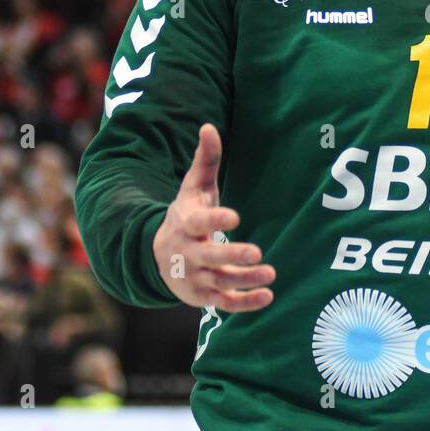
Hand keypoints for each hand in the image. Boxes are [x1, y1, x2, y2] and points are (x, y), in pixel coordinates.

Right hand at [153, 123, 275, 311]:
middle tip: (257, 253)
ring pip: (220, 282)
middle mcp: (188, 253)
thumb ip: (205, 160)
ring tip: (271, 274)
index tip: (235, 218)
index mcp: (186, 224)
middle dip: (232, 256)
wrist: (158, 255)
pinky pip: (224, 302)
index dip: (216, 221)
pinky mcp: (203, 295)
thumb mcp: (194, 188)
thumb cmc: (188, 214)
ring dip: (245, 281)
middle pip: (210, 257)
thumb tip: (209, 126)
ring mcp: (195, 276)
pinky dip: (244, 303)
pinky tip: (267, 297)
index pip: (199, 223)